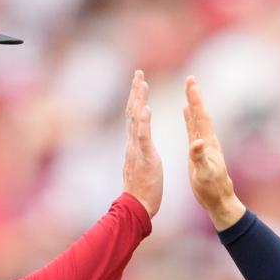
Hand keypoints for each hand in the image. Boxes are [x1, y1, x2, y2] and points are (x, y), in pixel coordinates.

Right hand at [123, 70, 162, 217]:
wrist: (137, 207)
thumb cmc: (141, 189)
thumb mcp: (140, 164)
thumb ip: (137, 150)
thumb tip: (135, 141)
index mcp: (135, 144)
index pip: (135, 116)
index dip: (137, 98)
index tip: (140, 81)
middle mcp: (133, 143)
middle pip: (133, 112)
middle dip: (136, 91)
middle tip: (139, 72)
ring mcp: (137, 150)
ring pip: (136, 120)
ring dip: (139, 100)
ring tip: (142, 83)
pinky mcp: (144, 158)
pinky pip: (143, 138)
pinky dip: (144, 122)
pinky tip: (146, 109)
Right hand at [183, 76, 245, 229]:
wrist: (218, 199)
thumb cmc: (211, 188)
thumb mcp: (203, 174)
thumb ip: (199, 158)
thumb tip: (197, 142)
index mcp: (208, 144)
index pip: (201, 118)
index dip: (196, 102)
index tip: (192, 85)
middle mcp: (207, 141)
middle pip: (200, 114)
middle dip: (195, 96)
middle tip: (190, 78)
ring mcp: (204, 145)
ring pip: (197, 119)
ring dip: (193, 103)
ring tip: (189, 89)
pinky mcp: (199, 150)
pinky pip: (193, 129)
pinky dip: (190, 118)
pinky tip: (187, 111)